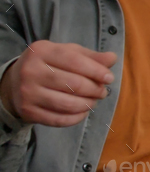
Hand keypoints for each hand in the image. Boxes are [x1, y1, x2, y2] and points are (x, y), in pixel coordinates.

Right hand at [0, 41, 117, 126]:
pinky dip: (76, 118)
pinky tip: (83, 111)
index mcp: (41, 51)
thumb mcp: (66, 53)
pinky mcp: (28, 112)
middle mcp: (31, 71)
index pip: (74, 61)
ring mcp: (28, 93)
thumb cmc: (48, 64)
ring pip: (67, 104)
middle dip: (94, 90)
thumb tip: (112, 58)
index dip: (95, 70)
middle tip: (103, 92)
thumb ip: (90, 56)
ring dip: (87, 104)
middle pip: (73, 84)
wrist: (15, 83)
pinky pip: (59, 120)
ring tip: (94, 101)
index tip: (109, 78)